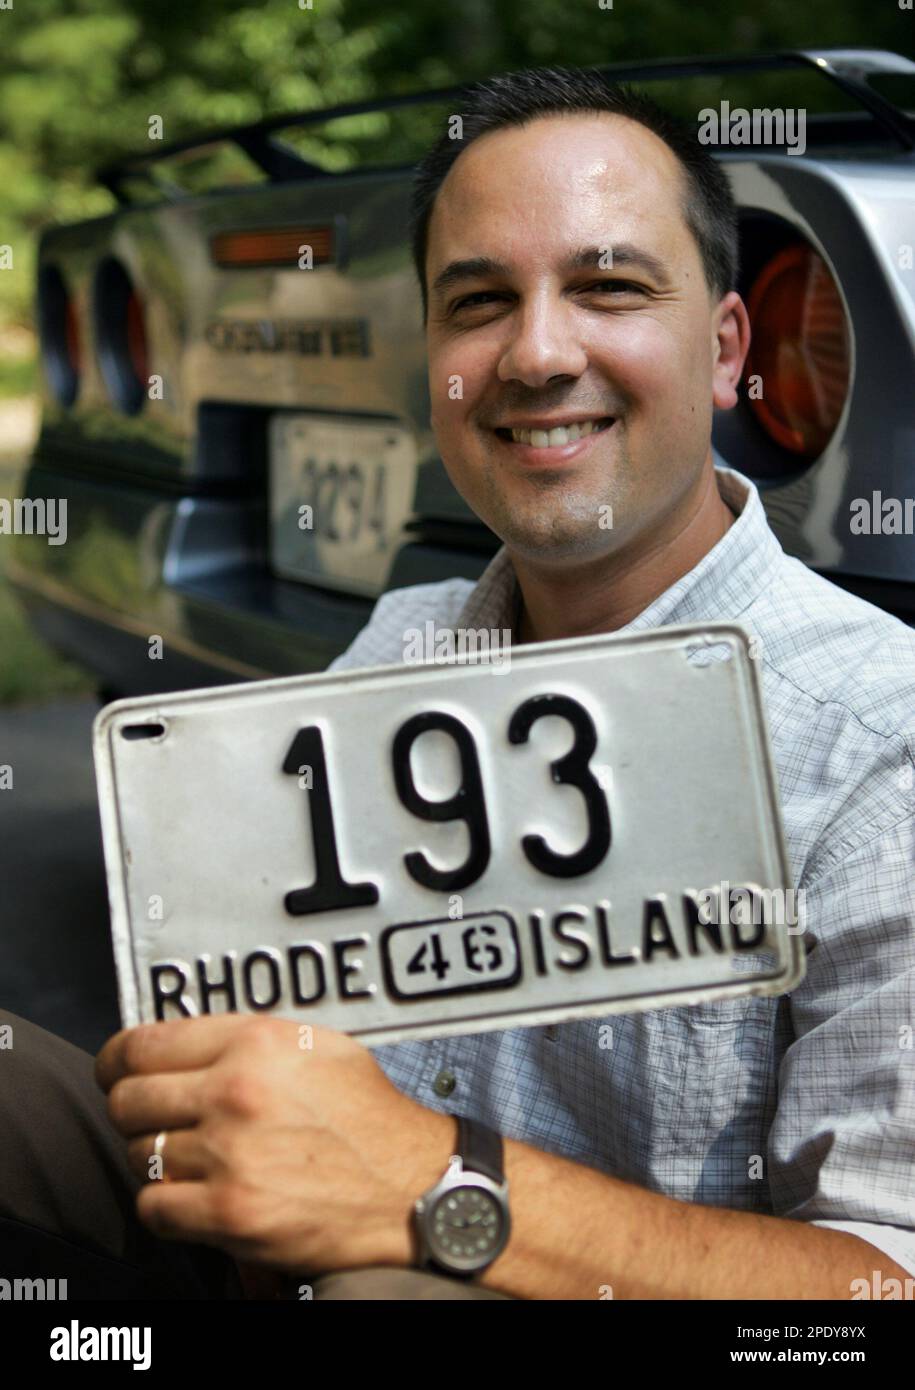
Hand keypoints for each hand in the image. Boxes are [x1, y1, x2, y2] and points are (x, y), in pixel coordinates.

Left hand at [95, 1014, 452, 1274]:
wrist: (410, 1188)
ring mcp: (229, 1154)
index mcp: (254, 1042)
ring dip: (157, 1159)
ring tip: (193, 1158)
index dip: (116, 1060)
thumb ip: (247, 1039)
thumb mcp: (317, 1046)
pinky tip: (196, 1196)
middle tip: (154, 1119)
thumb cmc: (370, 1120)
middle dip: (132, 1111)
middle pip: (128, 1099)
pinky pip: (153, 1207)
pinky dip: (166, 1206)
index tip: (116, 1069)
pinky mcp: (229, 1213)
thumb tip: (185, 1042)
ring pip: (139, 1154)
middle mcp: (236, 1092)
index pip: (143, 1044)